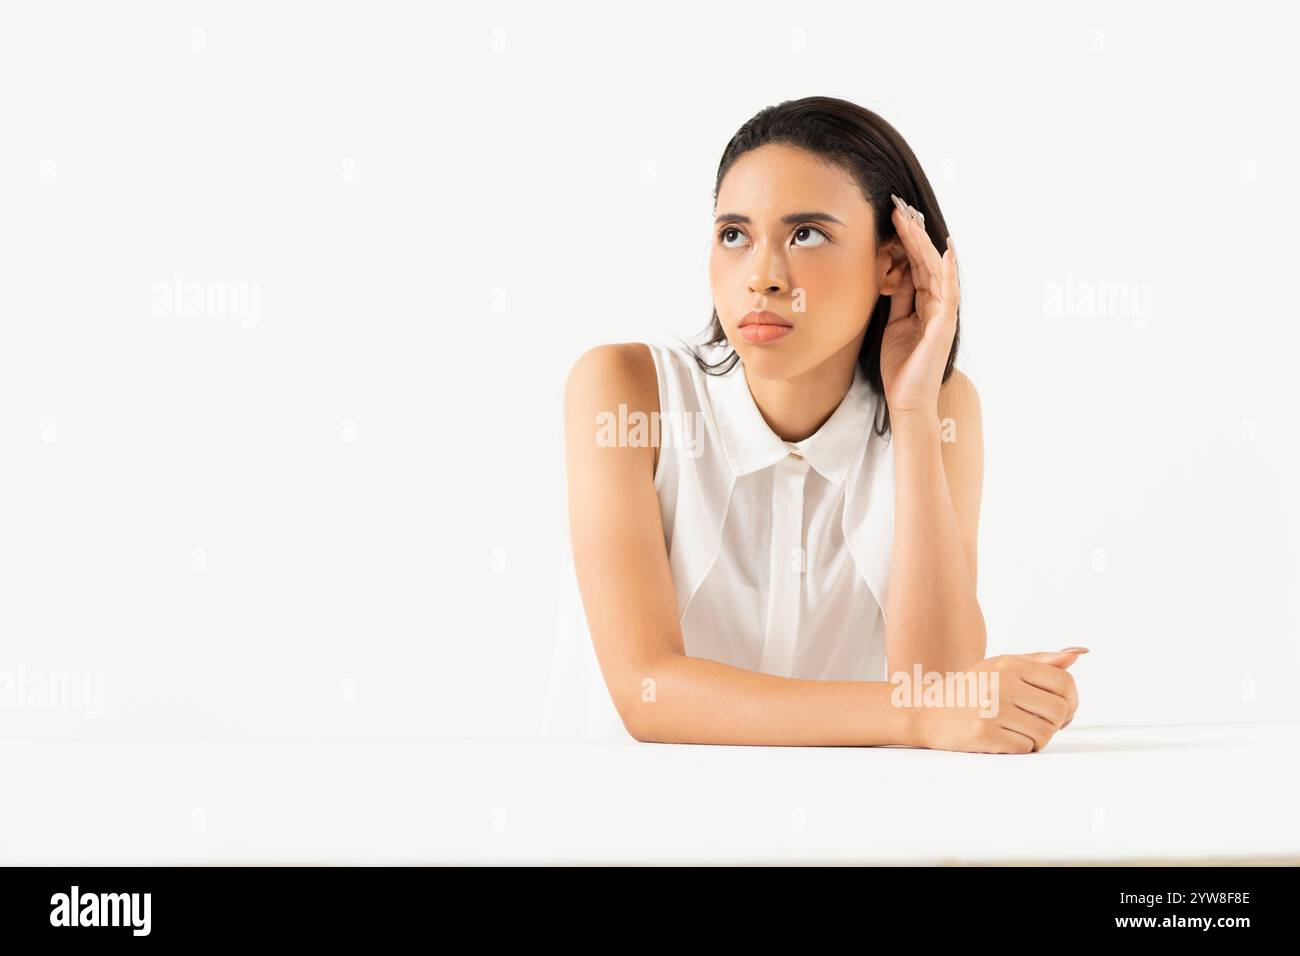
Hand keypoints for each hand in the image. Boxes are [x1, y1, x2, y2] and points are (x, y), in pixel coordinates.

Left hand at [879, 194, 958, 419]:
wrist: (907, 399)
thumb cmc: (901, 366)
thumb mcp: (893, 324)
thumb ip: (898, 299)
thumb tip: (892, 273)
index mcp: (923, 303)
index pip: (914, 264)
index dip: (904, 240)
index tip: (891, 216)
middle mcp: (937, 304)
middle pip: (925, 261)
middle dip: (912, 234)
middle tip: (899, 206)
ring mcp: (943, 314)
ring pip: (935, 271)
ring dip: (923, 244)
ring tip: (912, 220)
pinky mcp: (944, 327)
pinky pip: (948, 295)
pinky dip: (947, 273)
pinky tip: (944, 253)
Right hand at [912, 648, 1085, 753]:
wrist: (926, 710)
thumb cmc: (969, 688)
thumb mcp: (1000, 666)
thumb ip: (1040, 662)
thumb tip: (1077, 655)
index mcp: (1010, 664)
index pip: (1065, 684)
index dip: (1071, 702)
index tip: (1061, 711)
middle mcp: (1002, 683)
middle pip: (1059, 711)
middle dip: (1054, 723)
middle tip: (1037, 723)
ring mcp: (992, 708)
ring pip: (1045, 733)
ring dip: (1037, 738)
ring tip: (1017, 731)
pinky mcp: (984, 733)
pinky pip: (1025, 748)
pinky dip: (1019, 748)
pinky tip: (1002, 739)